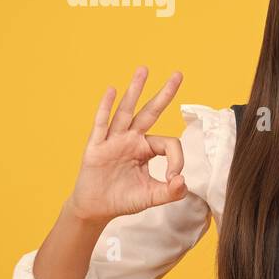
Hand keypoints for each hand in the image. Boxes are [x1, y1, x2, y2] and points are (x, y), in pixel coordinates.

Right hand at [66, 66, 186, 224]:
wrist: (97, 209)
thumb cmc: (124, 199)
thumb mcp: (151, 197)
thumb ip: (170, 192)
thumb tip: (183, 182)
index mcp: (147, 149)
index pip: (169, 143)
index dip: (177, 159)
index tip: (174, 178)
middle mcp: (131, 140)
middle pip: (150, 112)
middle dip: (164, 94)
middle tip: (178, 74)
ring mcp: (113, 141)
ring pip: (126, 111)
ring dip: (135, 90)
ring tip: (144, 69)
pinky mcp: (96, 147)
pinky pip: (101, 124)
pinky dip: (106, 107)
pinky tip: (112, 90)